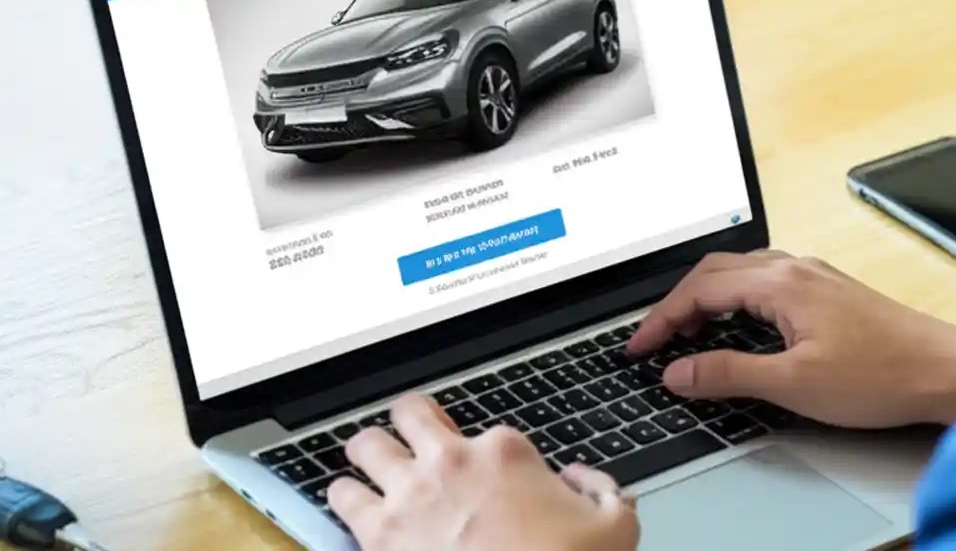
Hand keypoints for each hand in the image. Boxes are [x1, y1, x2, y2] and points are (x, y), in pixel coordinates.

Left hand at [330, 395, 638, 550]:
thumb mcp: (615, 527)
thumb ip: (601, 490)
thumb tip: (580, 479)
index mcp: (503, 452)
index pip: (478, 429)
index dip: (479, 452)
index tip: (483, 476)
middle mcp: (449, 462)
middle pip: (405, 416)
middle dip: (405, 429)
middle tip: (408, 447)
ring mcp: (408, 497)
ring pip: (362, 450)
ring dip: (365, 464)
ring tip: (369, 480)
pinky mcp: (378, 539)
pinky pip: (340, 503)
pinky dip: (345, 508)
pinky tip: (354, 519)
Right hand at [627, 251, 955, 427]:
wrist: (949, 371)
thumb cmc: (884, 374)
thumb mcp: (794, 383)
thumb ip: (729, 375)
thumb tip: (679, 372)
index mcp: (779, 284)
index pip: (698, 292)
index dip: (662, 320)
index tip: (640, 346)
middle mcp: (794, 269)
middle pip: (714, 272)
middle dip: (677, 304)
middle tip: (655, 339)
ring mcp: (813, 276)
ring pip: (740, 273)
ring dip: (706, 297)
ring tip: (688, 331)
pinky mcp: (828, 291)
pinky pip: (764, 280)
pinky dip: (734, 298)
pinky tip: (739, 323)